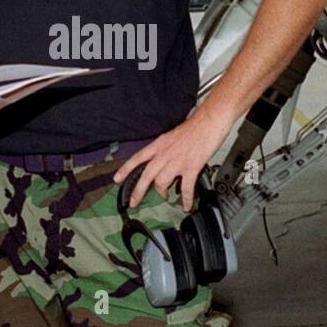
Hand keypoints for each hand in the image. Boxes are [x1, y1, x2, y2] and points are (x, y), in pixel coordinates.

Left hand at [113, 106, 235, 210]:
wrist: (209, 121)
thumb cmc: (195, 127)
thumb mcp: (173, 135)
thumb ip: (165, 149)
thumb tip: (163, 160)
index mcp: (160, 144)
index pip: (138, 158)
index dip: (126, 169)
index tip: (117, 179)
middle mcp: (165, 153)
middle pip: (146, 175)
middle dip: (138, 191)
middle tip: (134, 202)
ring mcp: (178, 161)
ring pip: (162, 183)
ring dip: (163, 193)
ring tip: (166, 197)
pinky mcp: (191, 167)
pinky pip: (186, 188)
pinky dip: (186, 199)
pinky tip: (186, 205)